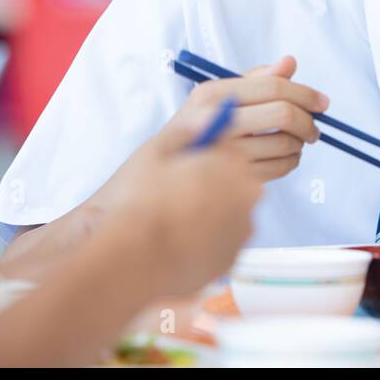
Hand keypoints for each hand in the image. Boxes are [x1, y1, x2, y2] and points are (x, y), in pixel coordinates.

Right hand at [102, 103, 263, 297]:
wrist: (133, 257)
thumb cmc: (140, 203)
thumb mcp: (155, 152)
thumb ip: (186, 131)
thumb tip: (205, 119)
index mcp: (232, 164)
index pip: (230, 152)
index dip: (205, 158)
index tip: (186, 166)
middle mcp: (247, 197)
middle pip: (235, 184)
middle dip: (213, 186)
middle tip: (179, 192)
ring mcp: (241, 231)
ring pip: (231, 215)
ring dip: (212, 214)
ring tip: (176, 219)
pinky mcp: (232, 260)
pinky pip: (223, 243)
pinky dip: (208, 241)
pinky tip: (180, 239)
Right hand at [173, 55, 328, 179]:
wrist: (160, 173)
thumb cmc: (193, 131)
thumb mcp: (213, 98)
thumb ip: (254, 79)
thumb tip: (290, 62)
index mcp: (212, 94)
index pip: (273, 86)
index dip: (304, 92)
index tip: (322, 102)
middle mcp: (217, 121)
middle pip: (283, 114)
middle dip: (307, 121)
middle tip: (313, 128)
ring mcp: (224, 154)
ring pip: (285, 144)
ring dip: (299, 144)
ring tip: (294, 142)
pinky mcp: (234, 182)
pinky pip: (279, 168)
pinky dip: (290, 162)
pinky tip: (284, 157)